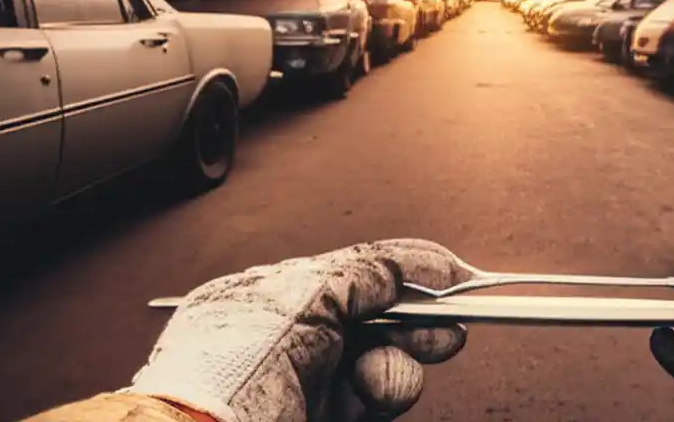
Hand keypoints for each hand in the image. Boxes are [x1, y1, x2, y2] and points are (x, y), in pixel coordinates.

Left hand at [127, 240, 472, 421]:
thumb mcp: (294, 302)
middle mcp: (290, 333)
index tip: (452, 271)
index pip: (351, 269)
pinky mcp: (324, 417)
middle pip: (375, 314)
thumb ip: (354, 275)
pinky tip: (378, 392)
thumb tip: (399, 267)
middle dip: (416, 316)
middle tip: (451, 322)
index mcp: (270, 292)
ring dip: (400, 360)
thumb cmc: (221, 375)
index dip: (405, 267)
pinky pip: (375, 398)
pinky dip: (389, 391)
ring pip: (382, 357)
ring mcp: (307, 381)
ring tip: (385, 374)